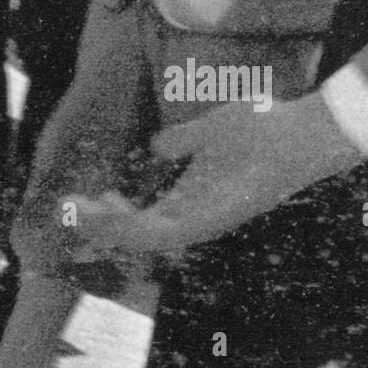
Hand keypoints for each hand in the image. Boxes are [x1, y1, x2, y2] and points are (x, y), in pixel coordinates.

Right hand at [67, 93, 362, 253]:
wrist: (300, 134)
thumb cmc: (264, 131)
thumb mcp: (207, 131)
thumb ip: (180, 140)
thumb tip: (156, 145)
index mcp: (192, 200)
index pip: (142, 217)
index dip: (110, 211)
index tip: (88, 194)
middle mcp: (192, 218)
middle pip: (133, 232)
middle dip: (96, 223)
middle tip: (67, 207)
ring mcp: (198, 223)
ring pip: (137, 237)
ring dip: (102, 225)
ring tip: (73, 210)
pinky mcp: (203, 223)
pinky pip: (153, 232)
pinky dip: (123, 224)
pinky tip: (101, 208)